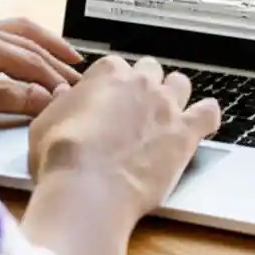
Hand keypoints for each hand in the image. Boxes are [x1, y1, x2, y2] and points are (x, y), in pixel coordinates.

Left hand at [0, 18, 81, 116]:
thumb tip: (41, 98)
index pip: (26, 60)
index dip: (51, 79)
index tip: (69, 98)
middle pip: (28, 41)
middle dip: (57, 60)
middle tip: (81, 82)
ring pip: (19, 30)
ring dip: (47, 44)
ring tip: (71, 59)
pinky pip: (5, 33)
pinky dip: (29, 42)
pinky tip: (35, 53)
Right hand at [27, 55, 220, 219]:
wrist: (89, 188)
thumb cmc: (61, 158)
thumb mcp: (45, 122)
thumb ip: (61, 103)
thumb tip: (64, 94)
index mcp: (107, 74)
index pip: (114, 66)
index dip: (109, 85)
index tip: (104, 100)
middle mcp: (141, 83)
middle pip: (150, 70)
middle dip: (144, 85)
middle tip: (134, 109)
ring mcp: (167, 106)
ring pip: (181, 83)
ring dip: (175, 94)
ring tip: (166, 113)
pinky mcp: (185, 133)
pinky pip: (209, 113)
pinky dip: (207, 115)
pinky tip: (202, 122)